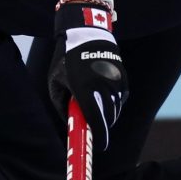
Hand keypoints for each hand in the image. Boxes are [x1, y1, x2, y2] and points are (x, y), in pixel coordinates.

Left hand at [48, 0, 126, 150]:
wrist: (87, 34)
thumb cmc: (66, 59)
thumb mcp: (56, 81)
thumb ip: (62, 104)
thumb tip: (71, 122)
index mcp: (85, 88)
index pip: (96, 119)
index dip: (99, 135)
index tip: (99, 145)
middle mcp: (103, 86)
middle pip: (108, 118)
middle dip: (101, 126)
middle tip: (93, 128)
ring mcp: (116, 82)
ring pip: (115, 109)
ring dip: (107, 113)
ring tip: (94, 104)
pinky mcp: (124, 78)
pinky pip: (120, 99)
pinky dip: (113, 102)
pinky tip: (102, 94)